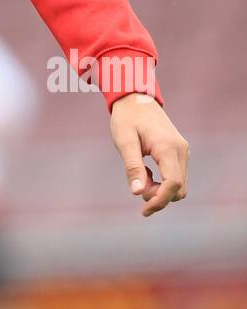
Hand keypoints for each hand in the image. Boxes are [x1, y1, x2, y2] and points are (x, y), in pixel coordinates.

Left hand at [110, 93, 189, 216]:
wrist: (136, 99)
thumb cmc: (127, 119)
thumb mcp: (124, 141)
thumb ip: (132, 167)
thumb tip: (138, 193)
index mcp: (168, 148)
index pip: (173, 184)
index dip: (160, 201)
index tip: (144, 210)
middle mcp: (181, 150)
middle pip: (179, 189)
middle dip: (159, 196)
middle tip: (137, 185)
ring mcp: (183, 151)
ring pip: (179, 185)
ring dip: (160, 189)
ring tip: (140, 175)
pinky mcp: (180, 152)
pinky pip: (176, 176)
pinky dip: (162, 181)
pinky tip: (145, 170)